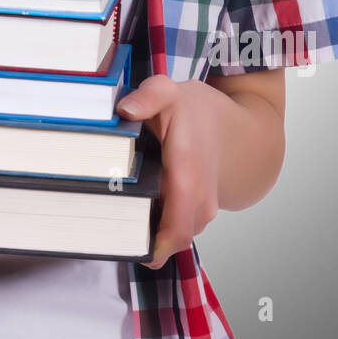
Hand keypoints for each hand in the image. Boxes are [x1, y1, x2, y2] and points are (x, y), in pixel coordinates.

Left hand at [117, 77, 224, 268]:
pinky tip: (135, 208)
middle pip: (168, 241)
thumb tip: (125, 110)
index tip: (115, 240)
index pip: (174, 229)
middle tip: (105, 226)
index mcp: (187, 174)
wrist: (232, 126)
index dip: (147, 245)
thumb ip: (148, 97)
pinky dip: (156, 226)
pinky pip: (176, 230)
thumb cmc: (195, 111)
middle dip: (137, 240)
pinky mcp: (198, 214)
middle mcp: (199, 200)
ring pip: (172, 238)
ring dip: (146, 233)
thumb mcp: (168, 93)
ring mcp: (202, 210)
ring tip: (115, 214)